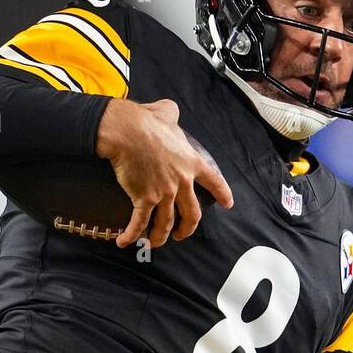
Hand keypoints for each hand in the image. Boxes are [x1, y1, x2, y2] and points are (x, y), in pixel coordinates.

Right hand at [95, 97, 232, 248]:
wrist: (127, 131)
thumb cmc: (145, 121)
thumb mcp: (166, 112)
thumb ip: (172, 114)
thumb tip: (170, 110)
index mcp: (191, 162)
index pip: (214, 181)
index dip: (222, 194)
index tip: (228, 204)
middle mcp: (181, 181)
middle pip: (192, 213)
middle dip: (188, 228)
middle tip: (182, 234)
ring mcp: (164, 192)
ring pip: (166, 223)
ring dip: (160, 236)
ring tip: (155, 242)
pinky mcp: (144, 198)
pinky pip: (139, 223)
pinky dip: (132, 235)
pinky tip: (125, 241)